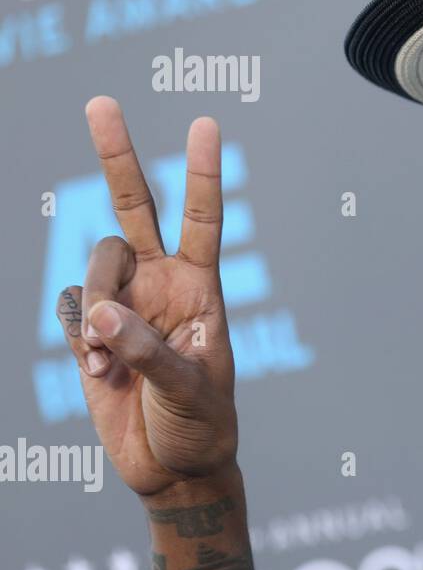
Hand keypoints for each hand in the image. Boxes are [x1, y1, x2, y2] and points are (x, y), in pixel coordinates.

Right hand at [57, 96, 238, 497]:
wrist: (174, 466)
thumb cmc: (201, 423)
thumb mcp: (188, 388)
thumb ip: (145, 350)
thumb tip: (99, 314)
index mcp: (201, 288)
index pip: (202, 219)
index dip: (203, 172)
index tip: (206, 124)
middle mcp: (161, 284)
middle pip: (135, 208)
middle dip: (118, 156)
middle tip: (101, 103)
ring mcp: (123, 304)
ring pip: (93, 265)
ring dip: (93, 306)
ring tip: (105, 358)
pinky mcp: (89, 332)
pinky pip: (69, 306)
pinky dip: (77, 334)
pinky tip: (97, 369)